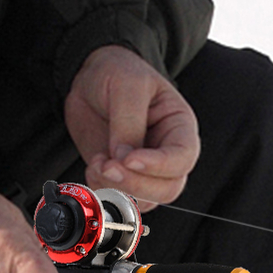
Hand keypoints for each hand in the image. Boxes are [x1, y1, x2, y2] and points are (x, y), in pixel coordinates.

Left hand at [65, 44, 199, 210]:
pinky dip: (104, 191)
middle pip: (168, 188)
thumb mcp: (126, 85)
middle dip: (136, 183)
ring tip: (98, 164)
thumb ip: (127, 123)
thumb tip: (123, 159)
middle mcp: (168, 153)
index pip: (182, 158)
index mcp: (179, 127)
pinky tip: (94, 168)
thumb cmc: (117, 72)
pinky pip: (120, 199)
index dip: (159, 165)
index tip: (130, 158)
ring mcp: (146, 170)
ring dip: (117, 189)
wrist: (90, 80)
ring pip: (145, 200)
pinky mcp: (124, 177)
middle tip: (109, 166)